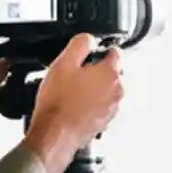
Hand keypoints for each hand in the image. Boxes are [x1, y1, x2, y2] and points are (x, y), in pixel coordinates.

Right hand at [23, 34, 123, 172]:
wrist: (54, 134)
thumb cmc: (58, 102)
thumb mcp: (63, 62)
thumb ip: (80, 44)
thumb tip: (88, 38)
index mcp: (110, 73)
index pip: (115, 52)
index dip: (100, 50)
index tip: (89, 53)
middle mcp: (116, 91)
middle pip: (110, 73)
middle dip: (94, 72)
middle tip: (74, 76)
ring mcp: (112, 109)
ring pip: (105, 91)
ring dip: (92, 89)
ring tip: (71, 94)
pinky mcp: (104, 123)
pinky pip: (100, 107)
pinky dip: (90, 105)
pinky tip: (73, 107)